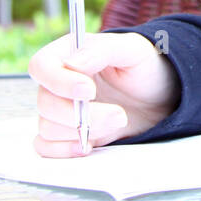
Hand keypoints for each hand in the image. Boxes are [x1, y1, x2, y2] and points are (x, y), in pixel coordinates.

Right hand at [28, 31, 179, 157]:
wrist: (159, 98)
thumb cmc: (145, 67)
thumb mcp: (133, 50)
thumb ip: (101, 50)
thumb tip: (71, 64)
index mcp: (68, 53)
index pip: (41, 66)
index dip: (59, 81)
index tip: (89, 91)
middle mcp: (58, 82)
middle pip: (45, 102)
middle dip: (83, 114)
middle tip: (120, 114)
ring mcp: (59, 109)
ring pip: (48, 127)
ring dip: (83, 131)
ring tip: (118, 122)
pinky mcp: (65, 133)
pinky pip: (45, 147)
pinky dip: (64, 150)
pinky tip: (90, 145)